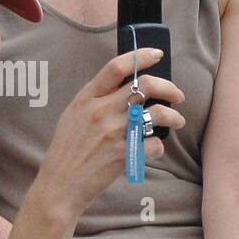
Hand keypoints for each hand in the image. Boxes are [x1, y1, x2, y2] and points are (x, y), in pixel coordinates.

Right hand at [32, 48, 185, 218]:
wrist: (61, 183)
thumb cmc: (67, 148)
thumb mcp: (73, 115)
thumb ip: (95, 99)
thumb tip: (124, 85)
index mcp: (86, 98)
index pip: (116, 67)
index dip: (140, 56)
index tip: (157, 54)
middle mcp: (101, 111)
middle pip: (145, 86)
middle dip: (169, 87)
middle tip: (177, 95)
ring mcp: (114, 133)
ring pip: (158, 114)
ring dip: (174, 116)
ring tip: (176, 121)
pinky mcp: (125, 155)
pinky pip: (155, 145)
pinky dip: (158, 146)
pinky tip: (152, 149)